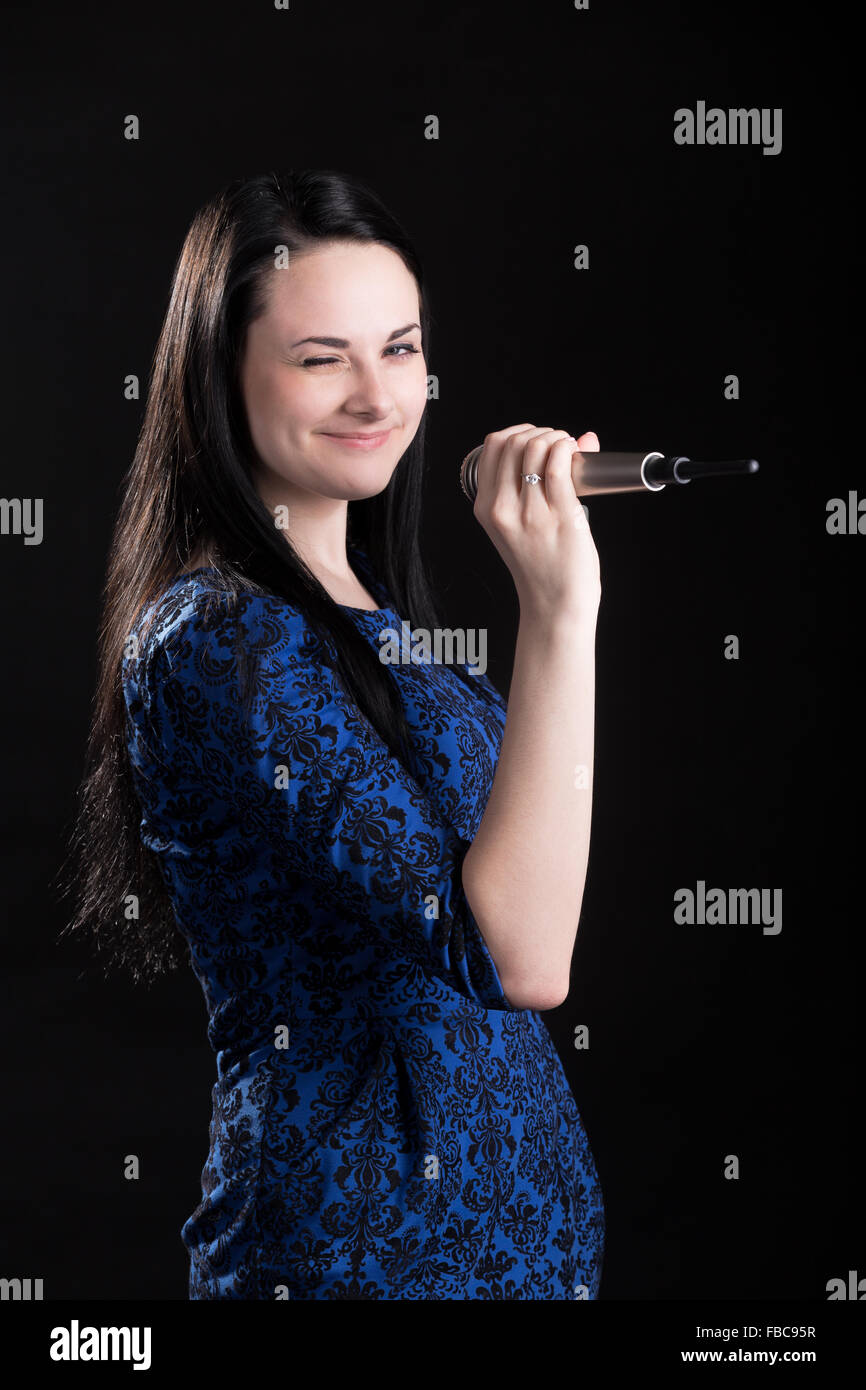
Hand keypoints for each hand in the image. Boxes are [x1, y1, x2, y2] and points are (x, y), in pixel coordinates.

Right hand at [471, 424, 601, 624]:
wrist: (554, 605)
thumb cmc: (543, 569)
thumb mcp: (518, 527)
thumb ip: (533, 486)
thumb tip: (580, 440)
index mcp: (486, 508)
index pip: (491, 447)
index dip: (517, 432)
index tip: (536, 439)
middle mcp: (501, 507)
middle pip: (512, 441)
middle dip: (540, 431)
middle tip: (558, 443)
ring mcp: (529, 511)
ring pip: (535, 447)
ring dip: (557, 437)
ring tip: (569, 449)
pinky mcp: (558, 513)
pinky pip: (558, 463)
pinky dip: (568, 448)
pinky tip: (575, 453)